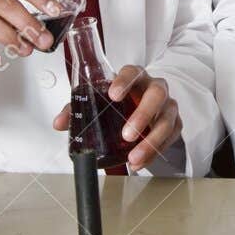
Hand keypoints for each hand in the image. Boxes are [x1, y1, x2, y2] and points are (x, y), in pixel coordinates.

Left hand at [50, 65, 181, 171]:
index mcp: (135, 77)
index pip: (132, 72)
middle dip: (143, 114)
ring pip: (167, 118)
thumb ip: (78, 108)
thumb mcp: (99, 100)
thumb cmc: (122, 100)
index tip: (113, 94)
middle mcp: (154, 88)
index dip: (124, 82)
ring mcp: (167, 105)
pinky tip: (140, 162)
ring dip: (151, 140)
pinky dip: (155, 151)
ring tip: (134, 156)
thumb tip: (59, 123)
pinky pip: (170, 137)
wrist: (146, 106)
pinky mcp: (175, 123)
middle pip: (157, 94)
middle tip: (127, 134)